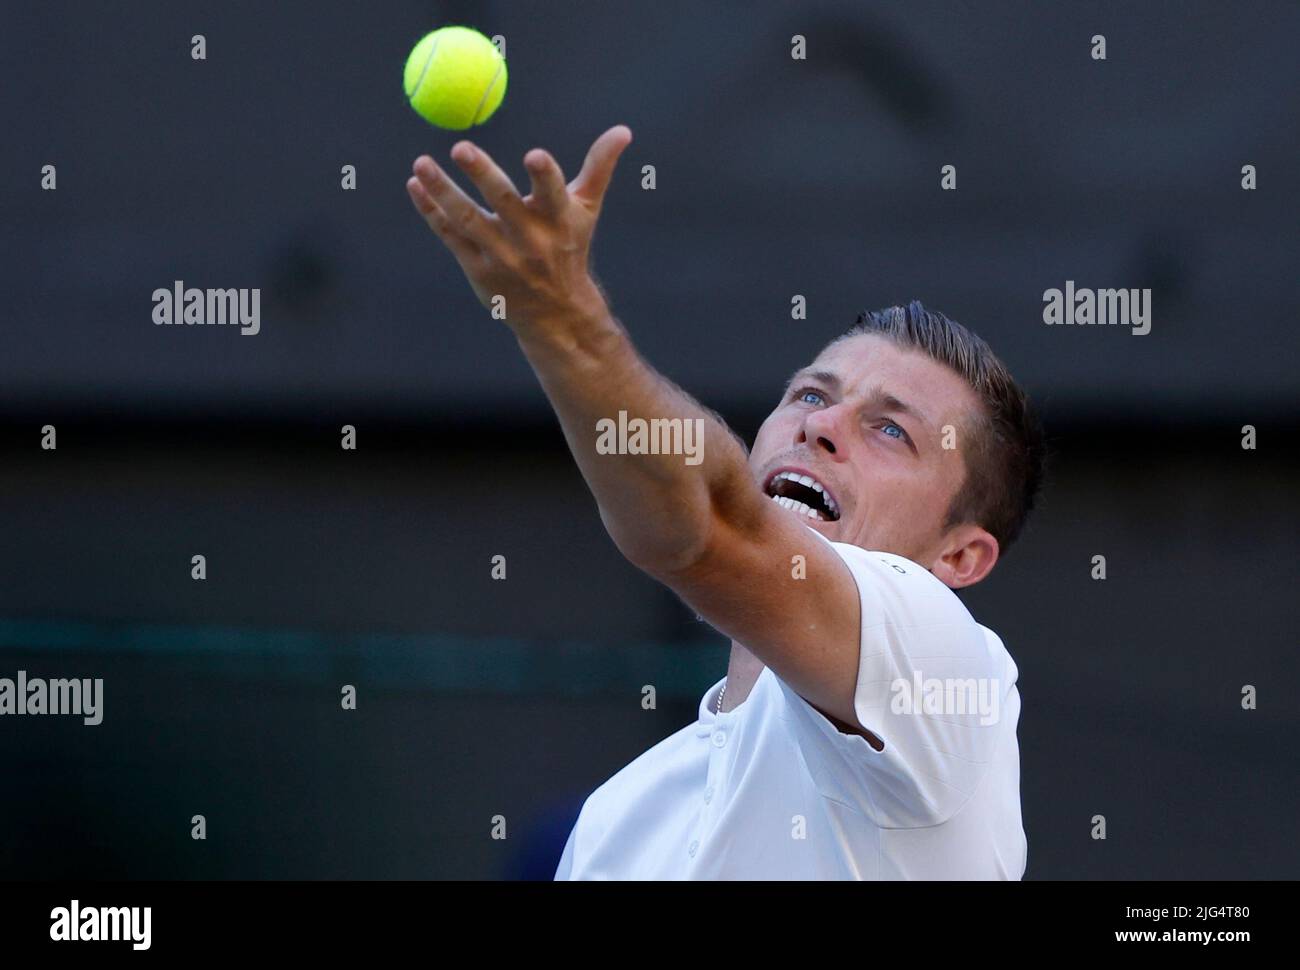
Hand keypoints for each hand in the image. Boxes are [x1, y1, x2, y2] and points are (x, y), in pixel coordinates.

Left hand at [406, 124, 631, 327]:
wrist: (555, 313)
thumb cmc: (569, 248)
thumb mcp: (586, 210)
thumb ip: (599, 167)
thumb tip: (623, 130)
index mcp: (558, 221)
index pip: (553, 193)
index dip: (545, 175)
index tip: (535, 155)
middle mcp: (531, 240)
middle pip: (504, 202)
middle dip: (483, 175)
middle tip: (460, 147)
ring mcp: (502, 257)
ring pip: (468, 219)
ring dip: (443, 191)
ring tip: (421, 163)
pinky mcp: (479, 270)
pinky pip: (451, 236)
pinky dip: (431, 211)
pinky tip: (416, 186)